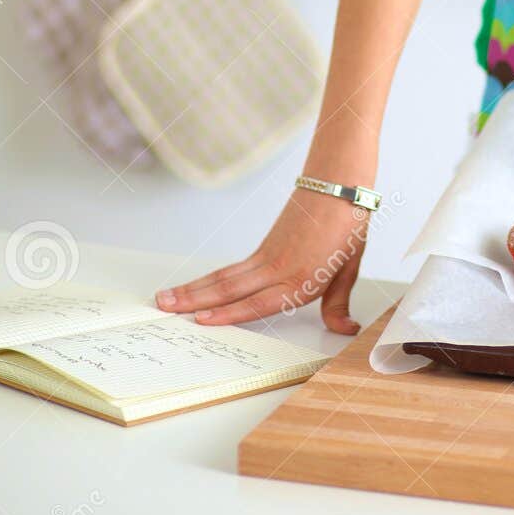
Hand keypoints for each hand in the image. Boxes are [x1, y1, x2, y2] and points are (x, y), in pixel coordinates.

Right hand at [154, 189, 369, 333]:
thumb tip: (345, 329)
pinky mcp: (264, 247)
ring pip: (224, 277)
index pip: (258, 302)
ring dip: (192, 289)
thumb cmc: (347, 224)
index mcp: (301, 279)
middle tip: (163, 308)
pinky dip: (209, 279)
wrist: (340, 185)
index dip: (228, 313)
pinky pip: (232, 268)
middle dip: (194, 300)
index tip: (201, 320)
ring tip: (165, 298)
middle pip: (229, 288)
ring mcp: (268, 257)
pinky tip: (195, 287)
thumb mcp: (350, 268)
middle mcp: (279, 269)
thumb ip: (338, 303)